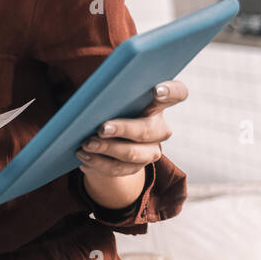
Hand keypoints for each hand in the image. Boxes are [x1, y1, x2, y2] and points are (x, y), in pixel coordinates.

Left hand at [77, 80, 185, 207]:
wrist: (103, 137)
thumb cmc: (106, 106)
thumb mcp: (107, 96)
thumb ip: (107, 92)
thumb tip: (90, 96)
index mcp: (155, 103)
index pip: (177, 93)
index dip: (171, 92)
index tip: (156, 90)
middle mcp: (158, 128)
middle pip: (148, 130)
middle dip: (123, 129)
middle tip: (101, 129)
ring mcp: (149, 150)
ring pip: (133, 154)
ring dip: (107, 149)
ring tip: (86, 144)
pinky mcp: (135, 167)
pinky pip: (118, 169)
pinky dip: (98, 163)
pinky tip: (83, 156)